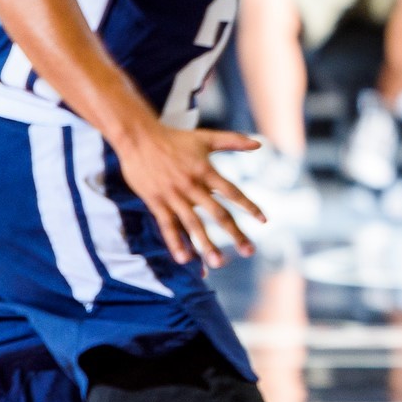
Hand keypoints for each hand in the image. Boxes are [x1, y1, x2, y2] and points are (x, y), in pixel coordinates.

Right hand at [113, 124, 265, 266]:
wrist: (138, 137)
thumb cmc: (174, 138)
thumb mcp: (205, 137)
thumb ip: (233, 141)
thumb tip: (260, 144)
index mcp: (206, 171)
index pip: (232, 192)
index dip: (249, 206)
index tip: (264, 221)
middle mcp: (192, 186)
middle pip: (218, 214)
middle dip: (235, 234)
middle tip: (250, 252)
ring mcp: (173, 196)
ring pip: (193, 225)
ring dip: (206, 245)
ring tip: (219, 263)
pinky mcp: (156, 203)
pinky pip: (168, 226)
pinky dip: (176, 243)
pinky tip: (184, 259)